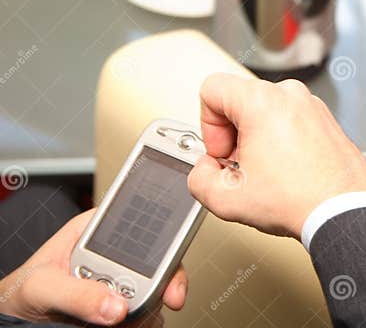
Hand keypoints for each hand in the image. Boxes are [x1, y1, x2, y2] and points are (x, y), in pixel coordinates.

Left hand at [0, 210, 186, 326]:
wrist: (14, 320)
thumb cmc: (22, 291)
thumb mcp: (43, 285)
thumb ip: (76, 292)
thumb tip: (115, 304)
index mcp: (98, 232)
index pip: (142, 228)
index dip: (165, 248)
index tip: (170, 283)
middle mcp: (115, 256)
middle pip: (157, 265)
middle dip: (157, 289)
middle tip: (141, 311)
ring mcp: (118, 285)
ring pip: (153, 295)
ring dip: (143, 313)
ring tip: (117, 323)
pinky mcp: (117, 310)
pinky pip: (143, 318)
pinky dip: (138, 327)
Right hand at [187, 74, 365, 239]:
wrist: (344, 212)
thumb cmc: (299, 200)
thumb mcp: (226, 200)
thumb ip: (199, 180)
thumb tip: (204, 171)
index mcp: (261, 100)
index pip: (212, 89)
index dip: (208, 125)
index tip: (221, 153)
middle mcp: (288, 94)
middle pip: (239, 102)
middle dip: (233, 136)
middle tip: (243, 168)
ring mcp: (310, 104)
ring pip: (265, 112)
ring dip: (257, 140)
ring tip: (267, 174)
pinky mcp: (324, 119)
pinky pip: (289, 119)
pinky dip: (281, 141)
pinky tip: (286, 172)